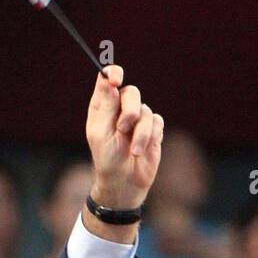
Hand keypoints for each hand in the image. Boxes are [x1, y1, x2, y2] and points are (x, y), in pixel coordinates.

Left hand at [84, 65, 163, 210]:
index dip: (112, 74)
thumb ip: (107, 108)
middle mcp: (119, 110)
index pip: (106, 81)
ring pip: (145, 110)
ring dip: (140, 132)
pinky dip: (150, 136)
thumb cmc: (107, 160)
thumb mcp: (102, 135)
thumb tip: (110, 84)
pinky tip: (142, 150)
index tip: (116, 79)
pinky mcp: (152, 128)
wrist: (125, 183)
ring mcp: (137, 118)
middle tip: (123, 126)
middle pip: (130, 92)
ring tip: (133, 150)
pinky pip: (156, 121)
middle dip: (129, 108)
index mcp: (101, 109)